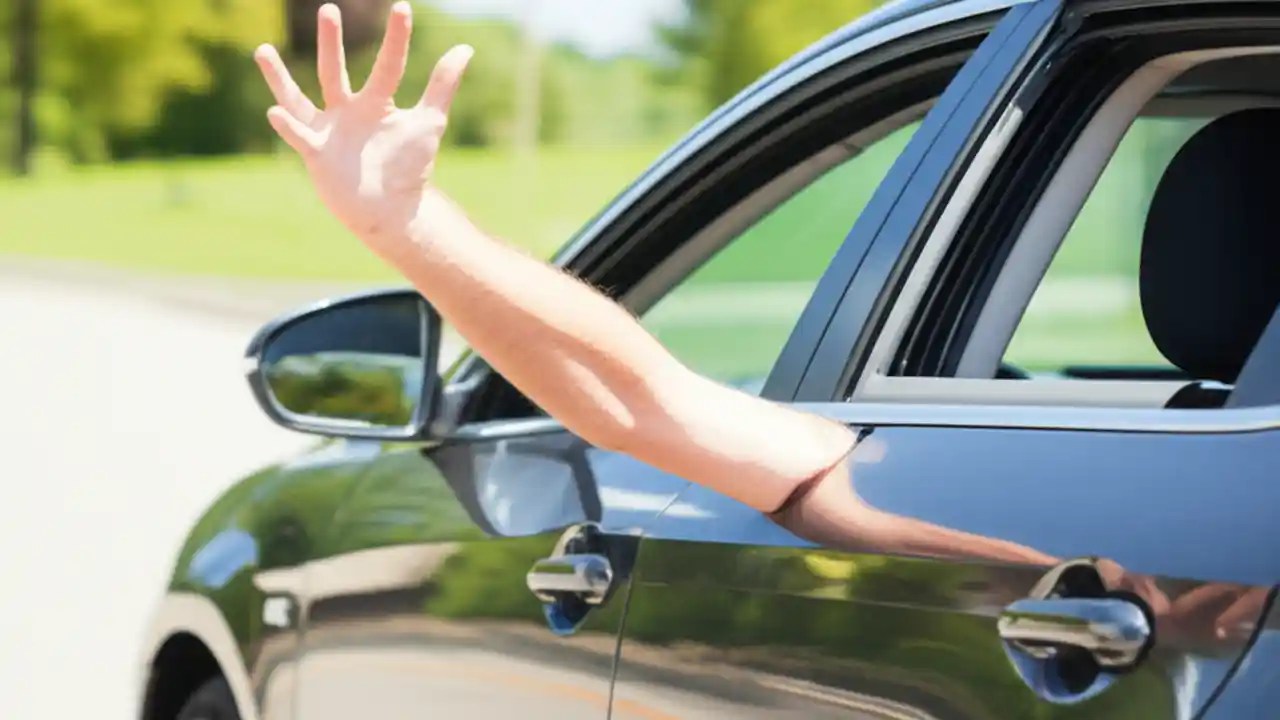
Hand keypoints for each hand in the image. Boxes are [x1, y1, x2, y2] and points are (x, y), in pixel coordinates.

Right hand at [253, 2, 471, 252]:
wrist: (392, 210)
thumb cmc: (409, 167)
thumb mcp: (429, 122)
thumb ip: (443, 86)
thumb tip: (465, 48)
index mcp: (376, 102)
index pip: (388, 65)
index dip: (397, 40)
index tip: (402, 7)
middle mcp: (348, 111)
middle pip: (335, 72)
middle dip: (331, 43)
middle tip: (329, 10)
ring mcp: (328, 131)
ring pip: (300, 98)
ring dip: (281, 77)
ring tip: (262, 50)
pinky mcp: (317, 155)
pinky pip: (299, 137)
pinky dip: (287, 126)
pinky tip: (274, 111)